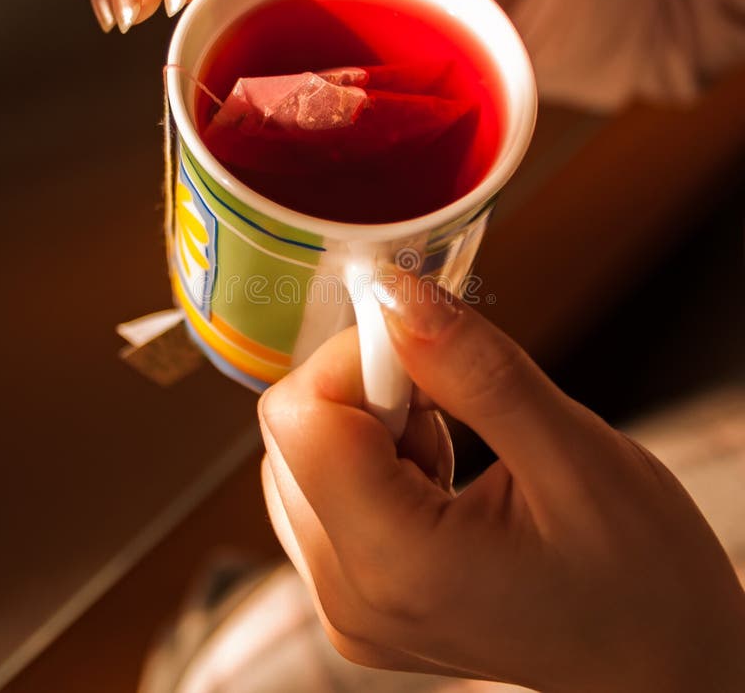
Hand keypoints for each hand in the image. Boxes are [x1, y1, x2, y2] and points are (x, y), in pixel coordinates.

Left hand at [258, 268, 744, 691]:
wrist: (654, 663)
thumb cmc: (642, 580)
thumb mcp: (575, 458)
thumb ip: (476, 372)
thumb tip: (398, 295)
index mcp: (397, 567)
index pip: (301, 416)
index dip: (357, 356)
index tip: (428, 345)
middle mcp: (350, 596)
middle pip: (296, 434)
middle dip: (369, 387)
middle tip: (455, 401)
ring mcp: (347, 603)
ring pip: (304, 454)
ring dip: (373, 420)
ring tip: (456, 444)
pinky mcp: (356, 593)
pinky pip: (324, 487)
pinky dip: (374, 453)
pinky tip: (438, 470)